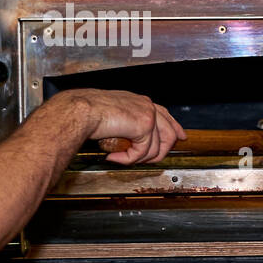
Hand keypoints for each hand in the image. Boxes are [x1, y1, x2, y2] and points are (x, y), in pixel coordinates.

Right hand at [68, 90, 185, 164]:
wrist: (81, 110)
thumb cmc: (88, 111)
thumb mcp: (113, 115)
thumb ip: (127, 124)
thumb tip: (131, 138)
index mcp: (140, 101)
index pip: (165, 115)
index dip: (175, 128)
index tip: (181, 137)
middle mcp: (147, 106)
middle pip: (169, 134)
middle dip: (160, 153)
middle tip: (142, 160)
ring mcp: (148, 115)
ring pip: (156, 148)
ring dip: (137, 158)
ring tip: (121, 157)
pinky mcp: (144, 126)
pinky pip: (142, 152)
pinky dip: (127, 159)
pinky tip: (114, 156)